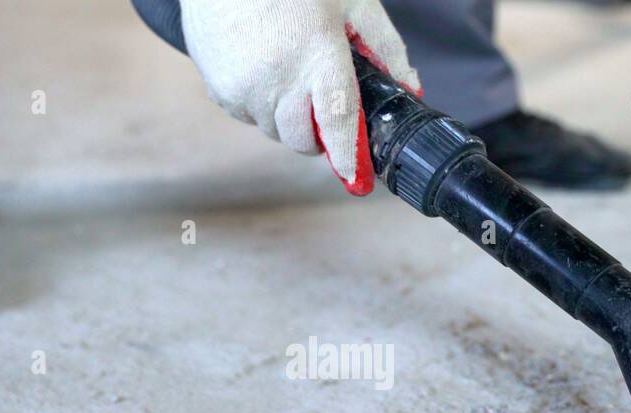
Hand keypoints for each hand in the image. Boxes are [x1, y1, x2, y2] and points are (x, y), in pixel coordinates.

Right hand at [180, 0, 420, 194]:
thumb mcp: (351, 2)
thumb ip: (384, 46)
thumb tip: (410, 88)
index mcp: (317, 53)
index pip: (336, 120)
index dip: (348, 154)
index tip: (356, 177)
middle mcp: (278, 77)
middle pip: (302, 139)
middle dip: (316, 132)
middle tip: (320, 103)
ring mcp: (244, 87)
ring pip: (274, 131)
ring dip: (285, 116)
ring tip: (286, 71)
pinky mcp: (219, 90)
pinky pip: (247, 117)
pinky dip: (257, 104)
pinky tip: (259, 66)